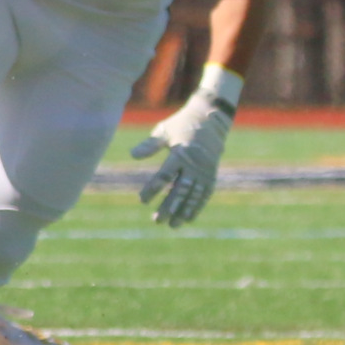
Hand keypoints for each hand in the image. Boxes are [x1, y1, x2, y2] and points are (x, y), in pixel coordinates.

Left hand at [131, 83, 234, 226]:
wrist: (211, 120)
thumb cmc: (181, 124)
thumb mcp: (164, 130)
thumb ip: (150, 145)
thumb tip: (132, 155)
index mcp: (180, 153)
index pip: (164, 176)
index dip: (153, 189)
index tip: (142, 200)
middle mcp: (194, 165)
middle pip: (179, 190)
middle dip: (168, 206)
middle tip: (157, 220)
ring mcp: (205, 171)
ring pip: (193, 195)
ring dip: (183, 211)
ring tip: (172, 225)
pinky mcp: (211, 175)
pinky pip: (204, 194)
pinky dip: (197, 207)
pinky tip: (188, 219)